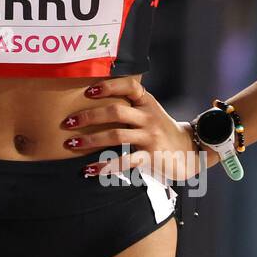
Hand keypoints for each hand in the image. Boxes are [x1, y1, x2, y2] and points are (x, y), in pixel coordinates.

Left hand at [61, 76, 205, 184]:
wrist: (189, 151)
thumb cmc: (159, 130)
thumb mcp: (148, 112)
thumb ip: (128, 106)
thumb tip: (90, 100)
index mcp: (146, 102)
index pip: (129, 86)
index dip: (109, 86)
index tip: (88, 92)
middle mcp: (148, 117)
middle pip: (116, 112)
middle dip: (89, 116)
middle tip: (68, 122)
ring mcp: (150, 136)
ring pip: (116, 136)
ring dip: (90, 140)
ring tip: (71, 144)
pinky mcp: (151, 156)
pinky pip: (125, 161)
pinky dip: (105, 166)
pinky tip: (89, 170)